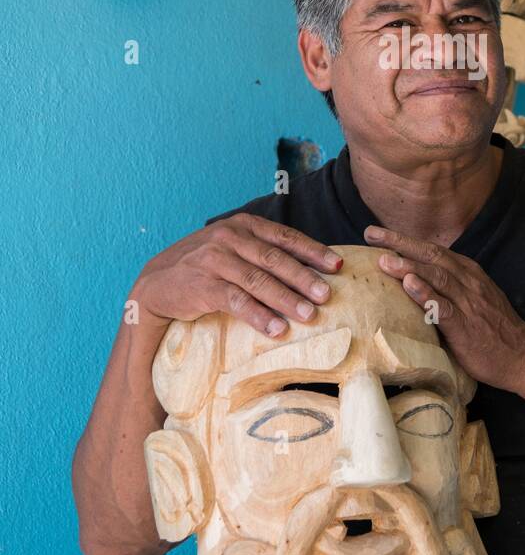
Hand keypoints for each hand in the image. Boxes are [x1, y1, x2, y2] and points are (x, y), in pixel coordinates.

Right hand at [131, 215, 342, 339]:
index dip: (313, 251)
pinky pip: (237, 301)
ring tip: (310, 315)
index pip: (285, 236)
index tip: (337, 265)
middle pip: (276, 259)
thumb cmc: (205, 266)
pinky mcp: (203, 285)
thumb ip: (263, 251)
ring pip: (259, 280)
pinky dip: (259, 316)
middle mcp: (230, 238)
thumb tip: (310, 268)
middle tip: (327, 294)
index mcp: (243, 226)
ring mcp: (215, 260)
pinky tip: (277, 328)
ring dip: (287, 299)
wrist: (157, 282)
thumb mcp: (233, 248)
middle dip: (305, 278)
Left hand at [364, 225, 524, 390]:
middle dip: (399, 243)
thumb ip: (447, 289)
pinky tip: (409, 285)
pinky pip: (444, 307)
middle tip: (371, 234)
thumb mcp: (472, 300)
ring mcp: (468, 303)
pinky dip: (426, 294)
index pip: (431, 250)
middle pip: (430, 255)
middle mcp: (468, 281)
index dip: (404, 240)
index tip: (377, 234)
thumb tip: (410, 283)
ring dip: (409, 266)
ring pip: (437, 276)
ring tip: (384, 260)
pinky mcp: (466, 326)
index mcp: (467, 273)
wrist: (523, 356)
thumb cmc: (493, 330)